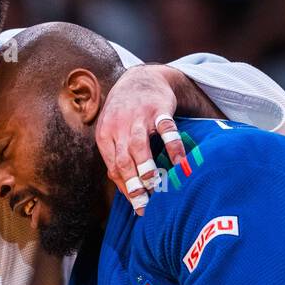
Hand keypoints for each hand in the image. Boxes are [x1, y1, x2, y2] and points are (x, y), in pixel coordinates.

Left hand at [95, 64, 190, 213]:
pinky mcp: (158, 109)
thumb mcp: (113, 132)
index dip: (125, 189)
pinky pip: (166, 129)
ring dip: (145, 166)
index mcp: (105, 136)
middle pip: (123, 160)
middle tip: (144, 203)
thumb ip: (116, 156)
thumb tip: (126, 190)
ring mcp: (139, 117)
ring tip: (154, 183)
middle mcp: (119, 127)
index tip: (138, 206)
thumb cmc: (125, 113)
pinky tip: (179, 161)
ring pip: (138, 145)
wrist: (140, 78)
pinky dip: (172, 145)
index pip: (113, 168)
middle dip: (133, 184)